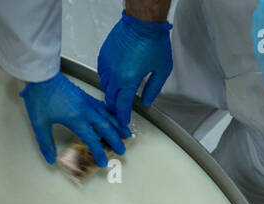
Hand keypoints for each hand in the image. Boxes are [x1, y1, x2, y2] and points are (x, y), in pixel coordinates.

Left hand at [20, 73, 129, 167]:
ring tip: (125, 133)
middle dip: (115, 140)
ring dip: (117, 125)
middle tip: (122, 150)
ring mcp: (87, 101)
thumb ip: (46, 143)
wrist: (41, 76)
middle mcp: (85, 110)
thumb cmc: (40, 97)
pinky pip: (103, 106)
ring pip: (107, 115)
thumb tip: (51, 159)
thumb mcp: (39, 124)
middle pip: (105, 127)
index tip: (103, 162)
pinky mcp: (85, 96)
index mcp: (76, 118)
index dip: (98, 152)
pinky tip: (113, 116)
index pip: (92, 139)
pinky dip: (111, 113)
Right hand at [97, 12, 172, 126]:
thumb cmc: (153, 41)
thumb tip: (146, 101)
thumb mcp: (162, 69)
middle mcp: (115, 75)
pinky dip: (107, 78)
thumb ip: (153, 89)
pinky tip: (114, 77)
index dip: (123, 116)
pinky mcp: (103, 56)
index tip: (123, 122)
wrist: (143, 21)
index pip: (123, 106)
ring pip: (105, 86)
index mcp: (129, 81)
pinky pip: (102, 73)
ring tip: (117, 94)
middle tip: (120, 110)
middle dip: (115, 107)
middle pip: (111, 99)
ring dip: (111, 93)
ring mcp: (107, 65)